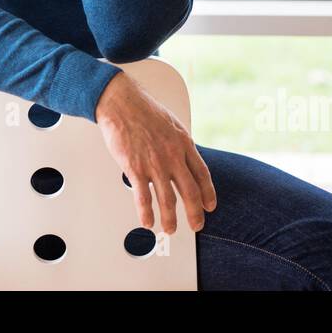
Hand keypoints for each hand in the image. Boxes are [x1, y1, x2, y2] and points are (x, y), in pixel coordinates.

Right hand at [94, 69, 216, 234]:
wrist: (122, 103)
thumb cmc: (144, 110)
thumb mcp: (172, 124)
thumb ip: (179, 144)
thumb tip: (183, 159)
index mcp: (184, 144)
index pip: (202, 174)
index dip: (208, 193)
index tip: (209, 206)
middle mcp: (172, 156)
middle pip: (189, 192)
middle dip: (195, 213)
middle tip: (196, 225)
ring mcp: (154, 164)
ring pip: (167, 199)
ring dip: (170, 219)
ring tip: (169, 229)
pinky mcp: (135, 168)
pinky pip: (143, 197)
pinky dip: (146, 213)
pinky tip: (147, 222)